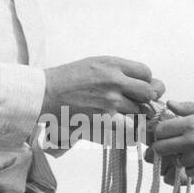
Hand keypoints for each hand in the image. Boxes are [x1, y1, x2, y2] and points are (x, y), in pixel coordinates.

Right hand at [42, 58, 163, 136]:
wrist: (45, 93)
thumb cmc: (68, 79)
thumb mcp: (95, 64)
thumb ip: (118, 71)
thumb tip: (141, 82)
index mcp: (113, 64)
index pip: (146, 72)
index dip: (146, 82)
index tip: (140, 88)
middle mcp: (115, 80)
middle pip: (148, 92)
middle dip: (146, 99)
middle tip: (137, 104)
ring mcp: (111, 101)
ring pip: (139, 111)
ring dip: (134, 115)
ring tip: (120, 114)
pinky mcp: (104, 119)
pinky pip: (129, 127)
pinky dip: (127, 129)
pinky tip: (117, 125)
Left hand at [146, 99, 193, 178]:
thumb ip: (187, 107)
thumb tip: (169, 103)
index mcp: (190, 124)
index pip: (160, 130)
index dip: (160, 132)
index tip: (165, 134)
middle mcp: (191, 141)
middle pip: (160, 148)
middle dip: (163, 147)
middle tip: (171, 147)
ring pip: (175, 161)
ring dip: (181, 158)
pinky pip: (188, 172)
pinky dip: (192, 169)